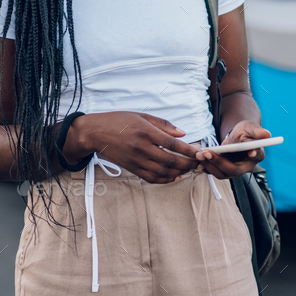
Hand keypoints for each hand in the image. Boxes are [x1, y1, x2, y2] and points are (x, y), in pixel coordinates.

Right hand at [65, 112, 199, 183]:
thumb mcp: (142, 115)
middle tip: (198, 163)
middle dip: (187, 164)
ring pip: (162, 172)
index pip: (172, 144)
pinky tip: (174, 177)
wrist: (96, 133)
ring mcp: (136, 160)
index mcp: (146, 131)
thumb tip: (182, 133)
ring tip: (189, 169)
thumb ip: (163, 124)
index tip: (199, 152)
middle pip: (170, 161)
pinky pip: (151, 178)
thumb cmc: (119, 120)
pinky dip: (165, 180)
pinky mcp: (132, 168)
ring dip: (179, 173)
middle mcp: (142, 147)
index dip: (188, 150)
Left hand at [194, 121, 270, 179]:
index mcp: (256, 155)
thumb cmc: (245, 130)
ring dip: (209, 165)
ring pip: (221, 173)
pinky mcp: (224, 170)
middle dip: (218, 162)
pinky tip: (197, 159)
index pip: (254, 158)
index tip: (248, 152)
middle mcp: (246, 166)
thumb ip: (257, 131)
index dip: (250, 156)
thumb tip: (267, 134)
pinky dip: (205, 166)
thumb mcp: (250, 127)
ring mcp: (234, 170)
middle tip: (207, 152)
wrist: (237, 136)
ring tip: (199, 154)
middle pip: (233, 170)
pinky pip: (214, 172)